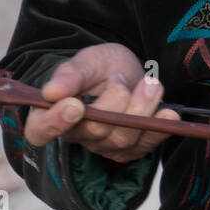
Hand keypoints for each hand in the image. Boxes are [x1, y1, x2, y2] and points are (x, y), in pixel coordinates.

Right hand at [23, 43, 179, 163]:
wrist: (126, 71)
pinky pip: (146, 145)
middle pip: (93, 132)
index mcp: (52, 114)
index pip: (40, 131)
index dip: (54, 124)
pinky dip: (159, 129)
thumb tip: (52, 92)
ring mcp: (104, 145)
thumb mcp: (86, 61)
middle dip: (114, 103)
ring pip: (123, 138)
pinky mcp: (131, 149)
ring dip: (141, 108)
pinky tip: (169, 114)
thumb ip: (71, 75)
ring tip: (151, 83)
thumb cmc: (99, 66)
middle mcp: (77, 135)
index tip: (75, 105)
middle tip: (120, 79)